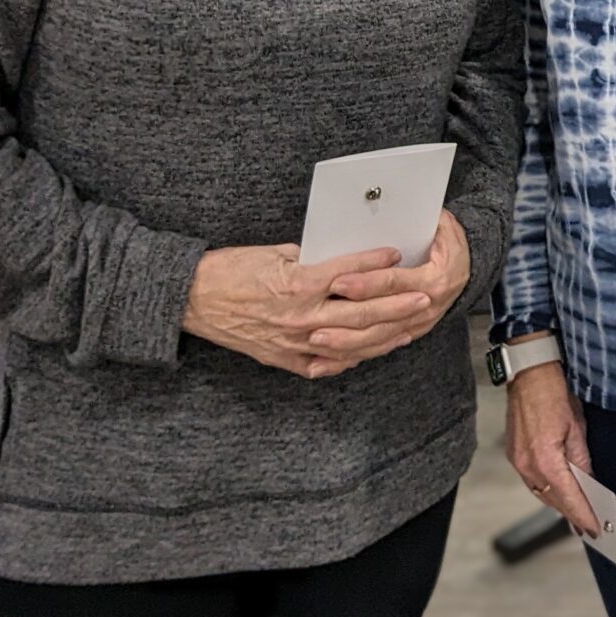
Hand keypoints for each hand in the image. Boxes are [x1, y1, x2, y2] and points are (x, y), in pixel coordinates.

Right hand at [182, 243, 431, 379]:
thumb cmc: (231, 270)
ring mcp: (293, 341)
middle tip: (424, 297)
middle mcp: (300, 315)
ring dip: (384, 336)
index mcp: (297, 282)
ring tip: (410, 327)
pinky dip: (351, 358)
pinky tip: (372, 351)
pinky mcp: (283, 359)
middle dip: (397, 306)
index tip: (399, 253)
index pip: (349, 272)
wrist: (191, 299)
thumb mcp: (273, 253)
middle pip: (360, 313)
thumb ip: (311, 259)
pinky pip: (325, 363)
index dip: (376, 262)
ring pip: (350, 343)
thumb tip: (344, 257)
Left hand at [318, 211, 471, 360]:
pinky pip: (378, 349)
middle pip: (381, 318)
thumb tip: (398, 203)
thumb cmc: (450, 245)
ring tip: (317, 340)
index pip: (393, 283)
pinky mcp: (409, 334)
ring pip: (377, 340)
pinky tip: (328, 363)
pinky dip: (353, 357)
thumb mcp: (444, 226)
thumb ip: (424, 219)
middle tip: (315, 322)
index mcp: (434, 279)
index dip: (365, 284)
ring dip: (346, 344)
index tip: (338, 283)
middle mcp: (426, 307)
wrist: (470, 271)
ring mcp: (417, 325)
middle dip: (347, 321)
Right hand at [504, 358, 602, 536]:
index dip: (583, 515)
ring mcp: (517, 460)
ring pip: (541, 492)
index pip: (569, 498)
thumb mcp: (577, 426)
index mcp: (545, 459)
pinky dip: (547, 488)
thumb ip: (581, 459)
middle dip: (572, 513)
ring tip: (577, 511)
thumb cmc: (553, 392)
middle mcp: (527, 464)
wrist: (528, 372)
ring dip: (559, 501)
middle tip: (589, 524)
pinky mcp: (513, 454)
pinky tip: (559, 489)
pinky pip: (532, 480)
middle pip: (553, 499)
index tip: (594, 529)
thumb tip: (588, 480)